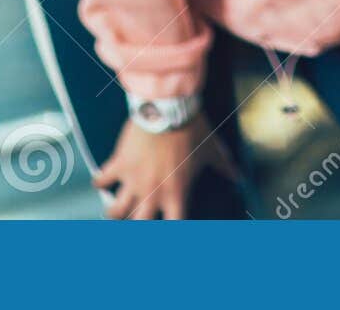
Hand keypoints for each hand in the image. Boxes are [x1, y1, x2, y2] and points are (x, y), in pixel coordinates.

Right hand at [92, 116, 240, 219]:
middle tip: (135, 218)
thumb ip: (224, 166)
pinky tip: (102, 179)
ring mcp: (134, 180)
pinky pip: (102, 180)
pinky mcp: (119, 164)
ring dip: (115, 211)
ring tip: (115, 209)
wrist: (169, 107)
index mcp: (177, 192)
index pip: (174, 226)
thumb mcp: (212, 150)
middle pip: (138, 223)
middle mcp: (153, 192)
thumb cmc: (193, 129)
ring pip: (116, 210)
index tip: (167, 228)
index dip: (171, 232)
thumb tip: (238, 176)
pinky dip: (100, 181)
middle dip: (135, 224)